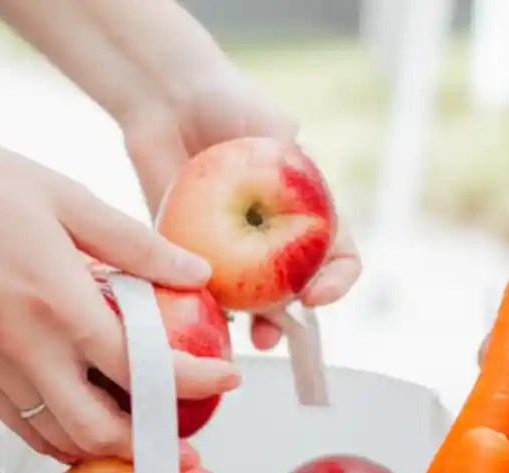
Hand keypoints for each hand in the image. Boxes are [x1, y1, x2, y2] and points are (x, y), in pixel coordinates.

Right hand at [0, 129, 240, 460]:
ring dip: (106, 450)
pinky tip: (83, 426)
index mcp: (58, 301)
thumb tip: (195, 274)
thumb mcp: (60, 196)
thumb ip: (131, 243)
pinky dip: (58, 439)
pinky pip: (22, 426)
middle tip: (188, 443)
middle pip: (102, 429)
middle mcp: (26, 348)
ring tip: (144, 441)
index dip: (193, 382)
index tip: (229, 381)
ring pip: (60, 439)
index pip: (142, 366)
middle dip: (153, 446)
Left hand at [119, 68, 360, 348]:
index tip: (318, 294)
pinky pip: (197, 287)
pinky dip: (200, 307)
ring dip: (248, 324)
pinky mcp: (187, 249)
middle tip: (273, 334)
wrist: (170, 98)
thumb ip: (288, 146)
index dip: (337, 279)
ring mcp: (230, 248)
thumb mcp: (270, 123)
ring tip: (243, 337)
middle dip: (290, 321)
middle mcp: (272, 237)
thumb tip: (296, 155)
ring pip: (247, 301)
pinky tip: (197, 316)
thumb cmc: (227, 100)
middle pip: (294, 291)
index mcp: (305, 210)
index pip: (338, 254)